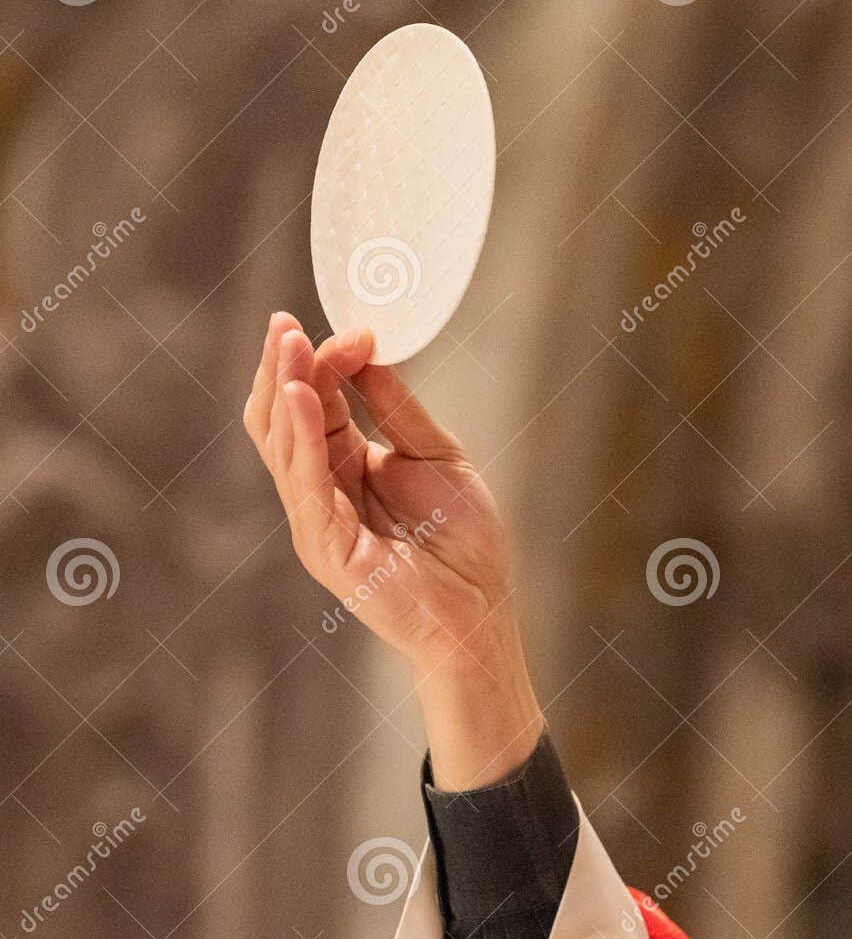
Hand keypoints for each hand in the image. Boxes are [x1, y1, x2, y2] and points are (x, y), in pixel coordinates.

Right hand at [244, 312, 543, 787]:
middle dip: (283, 367)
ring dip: (283, 391)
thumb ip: (397, 407)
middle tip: (286, 324)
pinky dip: (299, 438)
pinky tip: (302, 397)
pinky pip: (302, 485)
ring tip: (290, 345)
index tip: (354, 329)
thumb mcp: (437, 455)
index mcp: (347, 466)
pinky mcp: (326, 549)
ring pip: (281, 445)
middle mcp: (323, 491)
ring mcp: (318, 521)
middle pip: (283, 418)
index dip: (324, 359)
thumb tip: (364, 351)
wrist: (482, 614)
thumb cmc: (465, 545)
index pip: (314, 402)